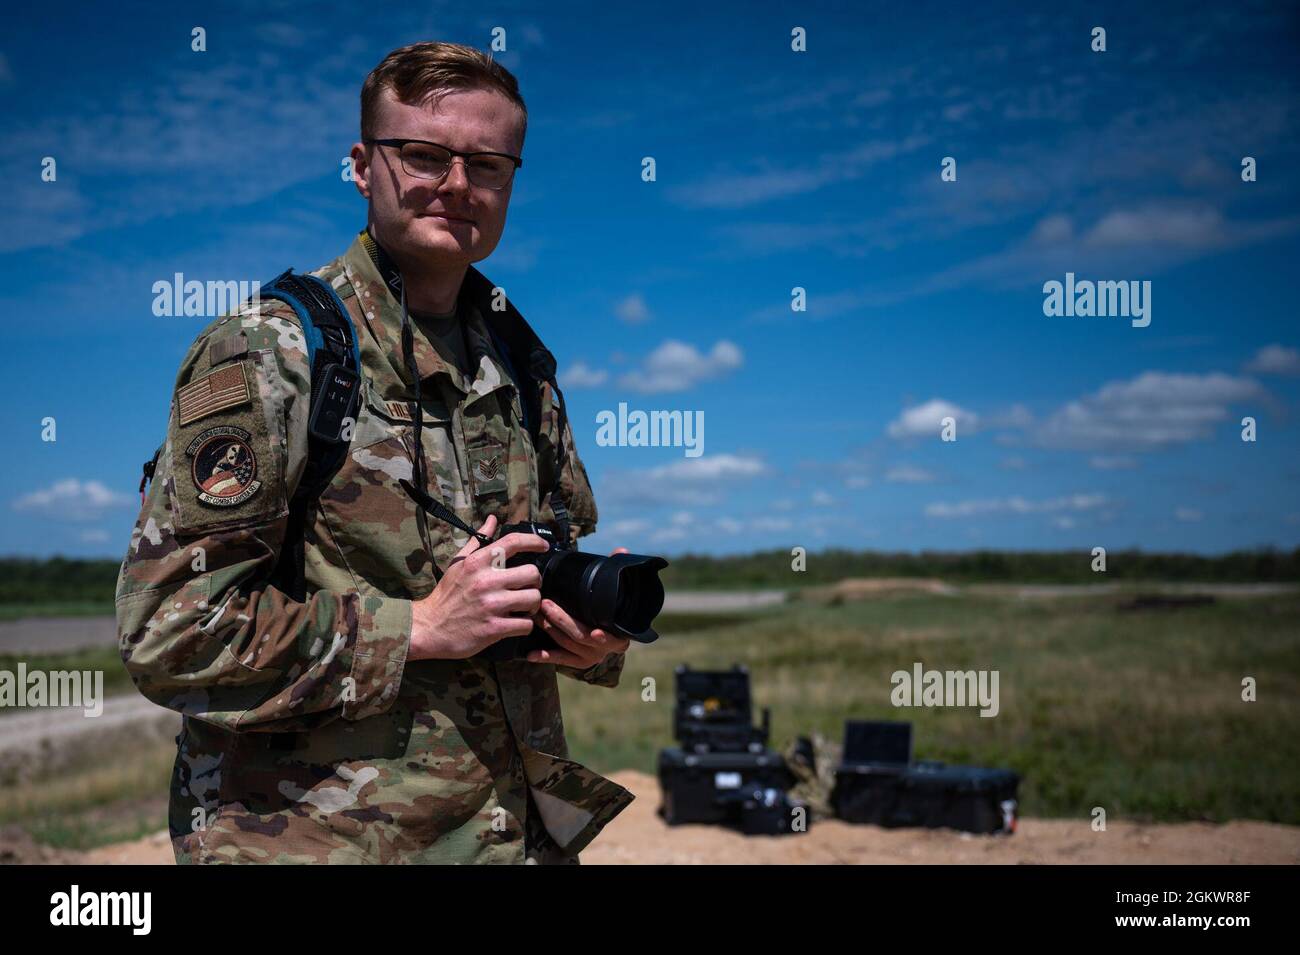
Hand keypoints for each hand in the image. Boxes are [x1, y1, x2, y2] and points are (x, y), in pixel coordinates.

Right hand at [408, 514, 550, 659]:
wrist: (429, 628)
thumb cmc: (447, 595)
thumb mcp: (458, 563)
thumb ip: (478, 540)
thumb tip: (492, 519)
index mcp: (477, 562)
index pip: (513, 542)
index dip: (534, 541)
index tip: (543, 546)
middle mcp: (486, 581)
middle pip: (532, 573)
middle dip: (535, 581)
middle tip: (528, 587)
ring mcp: (491, 605)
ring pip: (534, 598)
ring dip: (533, 604)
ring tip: (523, 607)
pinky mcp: (494, 629)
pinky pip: (526, 624)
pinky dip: (525, 625)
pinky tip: (516, 622)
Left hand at [526, 547, 631, 668]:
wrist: (606, 635)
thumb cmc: (610, 610)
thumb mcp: (616, 593)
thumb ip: (617, 572)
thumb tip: (621, 550)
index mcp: (620, 633)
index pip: (615, 637)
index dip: (606, 636)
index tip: (596, 632)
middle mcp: (606, 647)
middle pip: (582, 636)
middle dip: (563, 620)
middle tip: (546, 605)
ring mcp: (590, 656)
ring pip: (567, 644)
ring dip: (551, 629)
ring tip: (536, 615)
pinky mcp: (576, 662)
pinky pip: (560, 659)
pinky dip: (546, 657)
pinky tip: (532, 654)